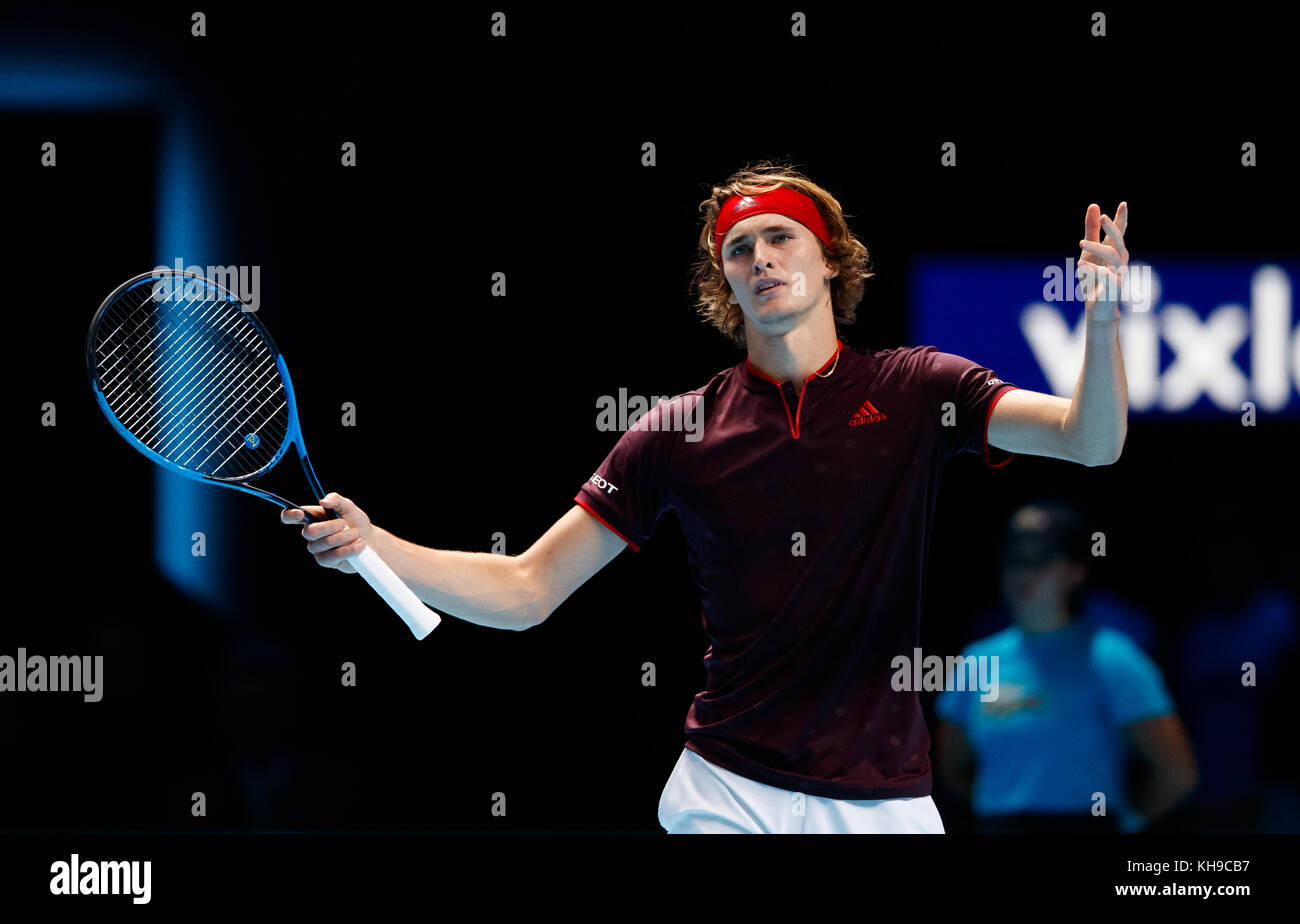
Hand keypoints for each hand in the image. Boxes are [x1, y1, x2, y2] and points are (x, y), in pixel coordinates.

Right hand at [279, 492, 373, 573]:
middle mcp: (311, 534)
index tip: (301, 514)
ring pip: (324, 543)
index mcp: (312, 517)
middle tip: (345, 524)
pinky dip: (349, 549)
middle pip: (309, 532)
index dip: (290, 515)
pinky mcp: (326, 561)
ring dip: (345, 537)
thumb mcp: (348, 506)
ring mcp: (317, 549)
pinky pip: (333, 556)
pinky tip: (360, 545)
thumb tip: (323, 501)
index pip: (289, 516)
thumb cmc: (355, 521)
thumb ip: (336, 500)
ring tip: (358, 534)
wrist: (370, 540)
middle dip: (330, 527)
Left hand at [1076, 201, 1128, 321]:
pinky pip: (1105, 276)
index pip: (1120, 232)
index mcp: (1115, 251)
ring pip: (1112, 257)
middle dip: (1112, 229)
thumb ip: (1092, 231)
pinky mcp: (1113, 287)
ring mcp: (1119, 274)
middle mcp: (1120, 261)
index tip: (1123, 204)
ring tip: (1080, 242)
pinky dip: (1092, 269)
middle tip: (1102, 217)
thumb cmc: (1094, 278)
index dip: (1121, 219)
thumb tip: (1094, 206)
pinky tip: (1080, 265)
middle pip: (1119, 241)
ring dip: (1096, 248)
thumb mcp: (1089, 251)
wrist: (1097, 307)